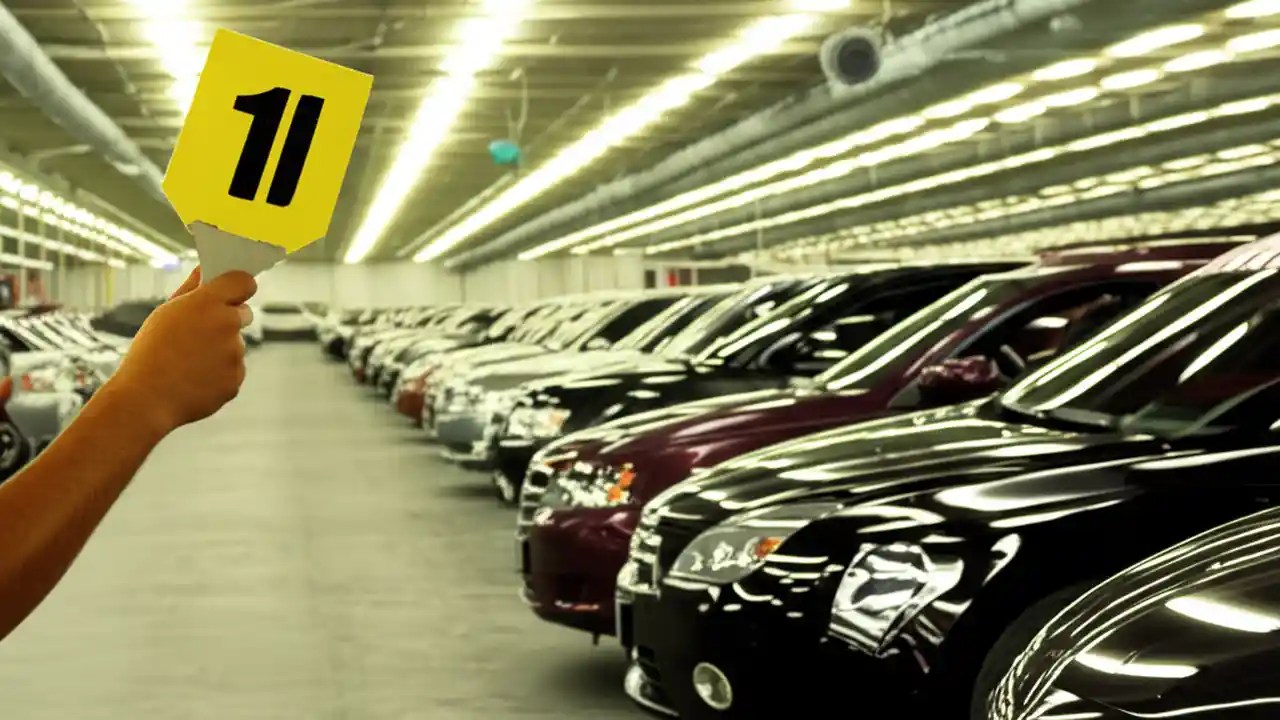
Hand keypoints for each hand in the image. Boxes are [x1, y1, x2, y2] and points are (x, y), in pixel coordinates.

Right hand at [107, 267, 257, 434]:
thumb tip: (204, 269)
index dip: (239, 286)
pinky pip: (232, 370)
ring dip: (220, 350)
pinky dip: (219, 374)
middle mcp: (228, 325)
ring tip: (188, 362)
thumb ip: (190, 289)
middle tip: (200, 333)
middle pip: (244, 313)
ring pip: (235, 345)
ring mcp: (235, 354)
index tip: (233, 291)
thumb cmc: (150, 352)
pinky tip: (194, 379)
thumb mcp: (164, 313)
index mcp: (208, 303)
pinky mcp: (236, 379)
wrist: (145, 398)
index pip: (244, 282)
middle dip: (228, 319)